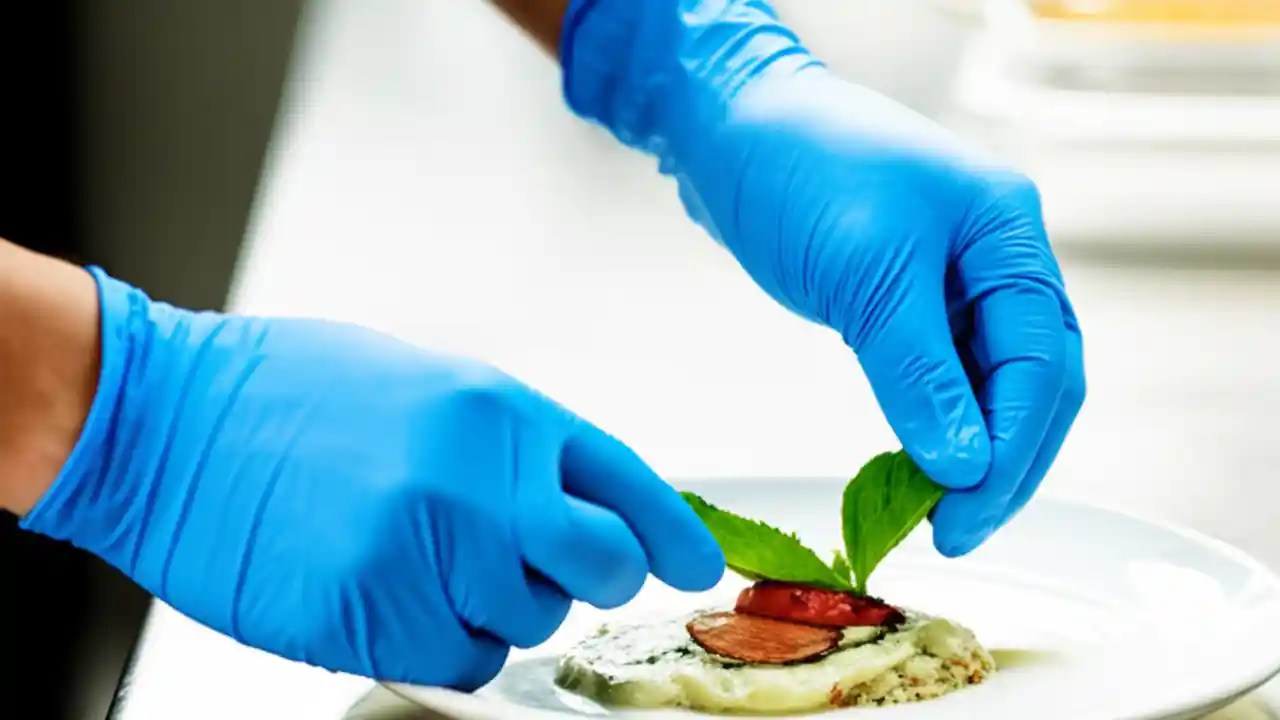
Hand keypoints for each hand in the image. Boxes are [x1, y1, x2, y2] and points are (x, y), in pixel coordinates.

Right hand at [21, 270, 723, 687]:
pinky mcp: (374, 619)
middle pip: (600, 569)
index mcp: (497, 412)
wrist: (168, 420)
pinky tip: (393, 592)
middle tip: (541, 564)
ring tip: (421, 554)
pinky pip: (460, 659)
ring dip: (495, 604)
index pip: (627, 485)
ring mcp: (428, 556)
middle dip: (587, 576)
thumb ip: (511, 449)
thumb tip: (575, 503)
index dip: (671, 534)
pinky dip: (443, 640)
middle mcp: (477, 484)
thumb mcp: (427, 389)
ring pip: (528, 623)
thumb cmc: (290, 395)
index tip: (695, 565)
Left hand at [562, 0, 1084, 554]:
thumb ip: (920, 372)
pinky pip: (942, 373)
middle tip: (958, 529)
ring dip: (973, 449)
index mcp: (1007, 234)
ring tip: (940, 513)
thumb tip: (963, 466)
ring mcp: (951, 280)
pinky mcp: (905, 299)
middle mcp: (992, 258)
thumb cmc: (801, 169)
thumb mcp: (869, 274)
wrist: (728, 127)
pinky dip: (936, 421)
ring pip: (989, 384)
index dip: (1014, 447)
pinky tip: (921, 464)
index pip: (1043, 361)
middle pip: (1033, 380)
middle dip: (1005, 460)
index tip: (969, 512)